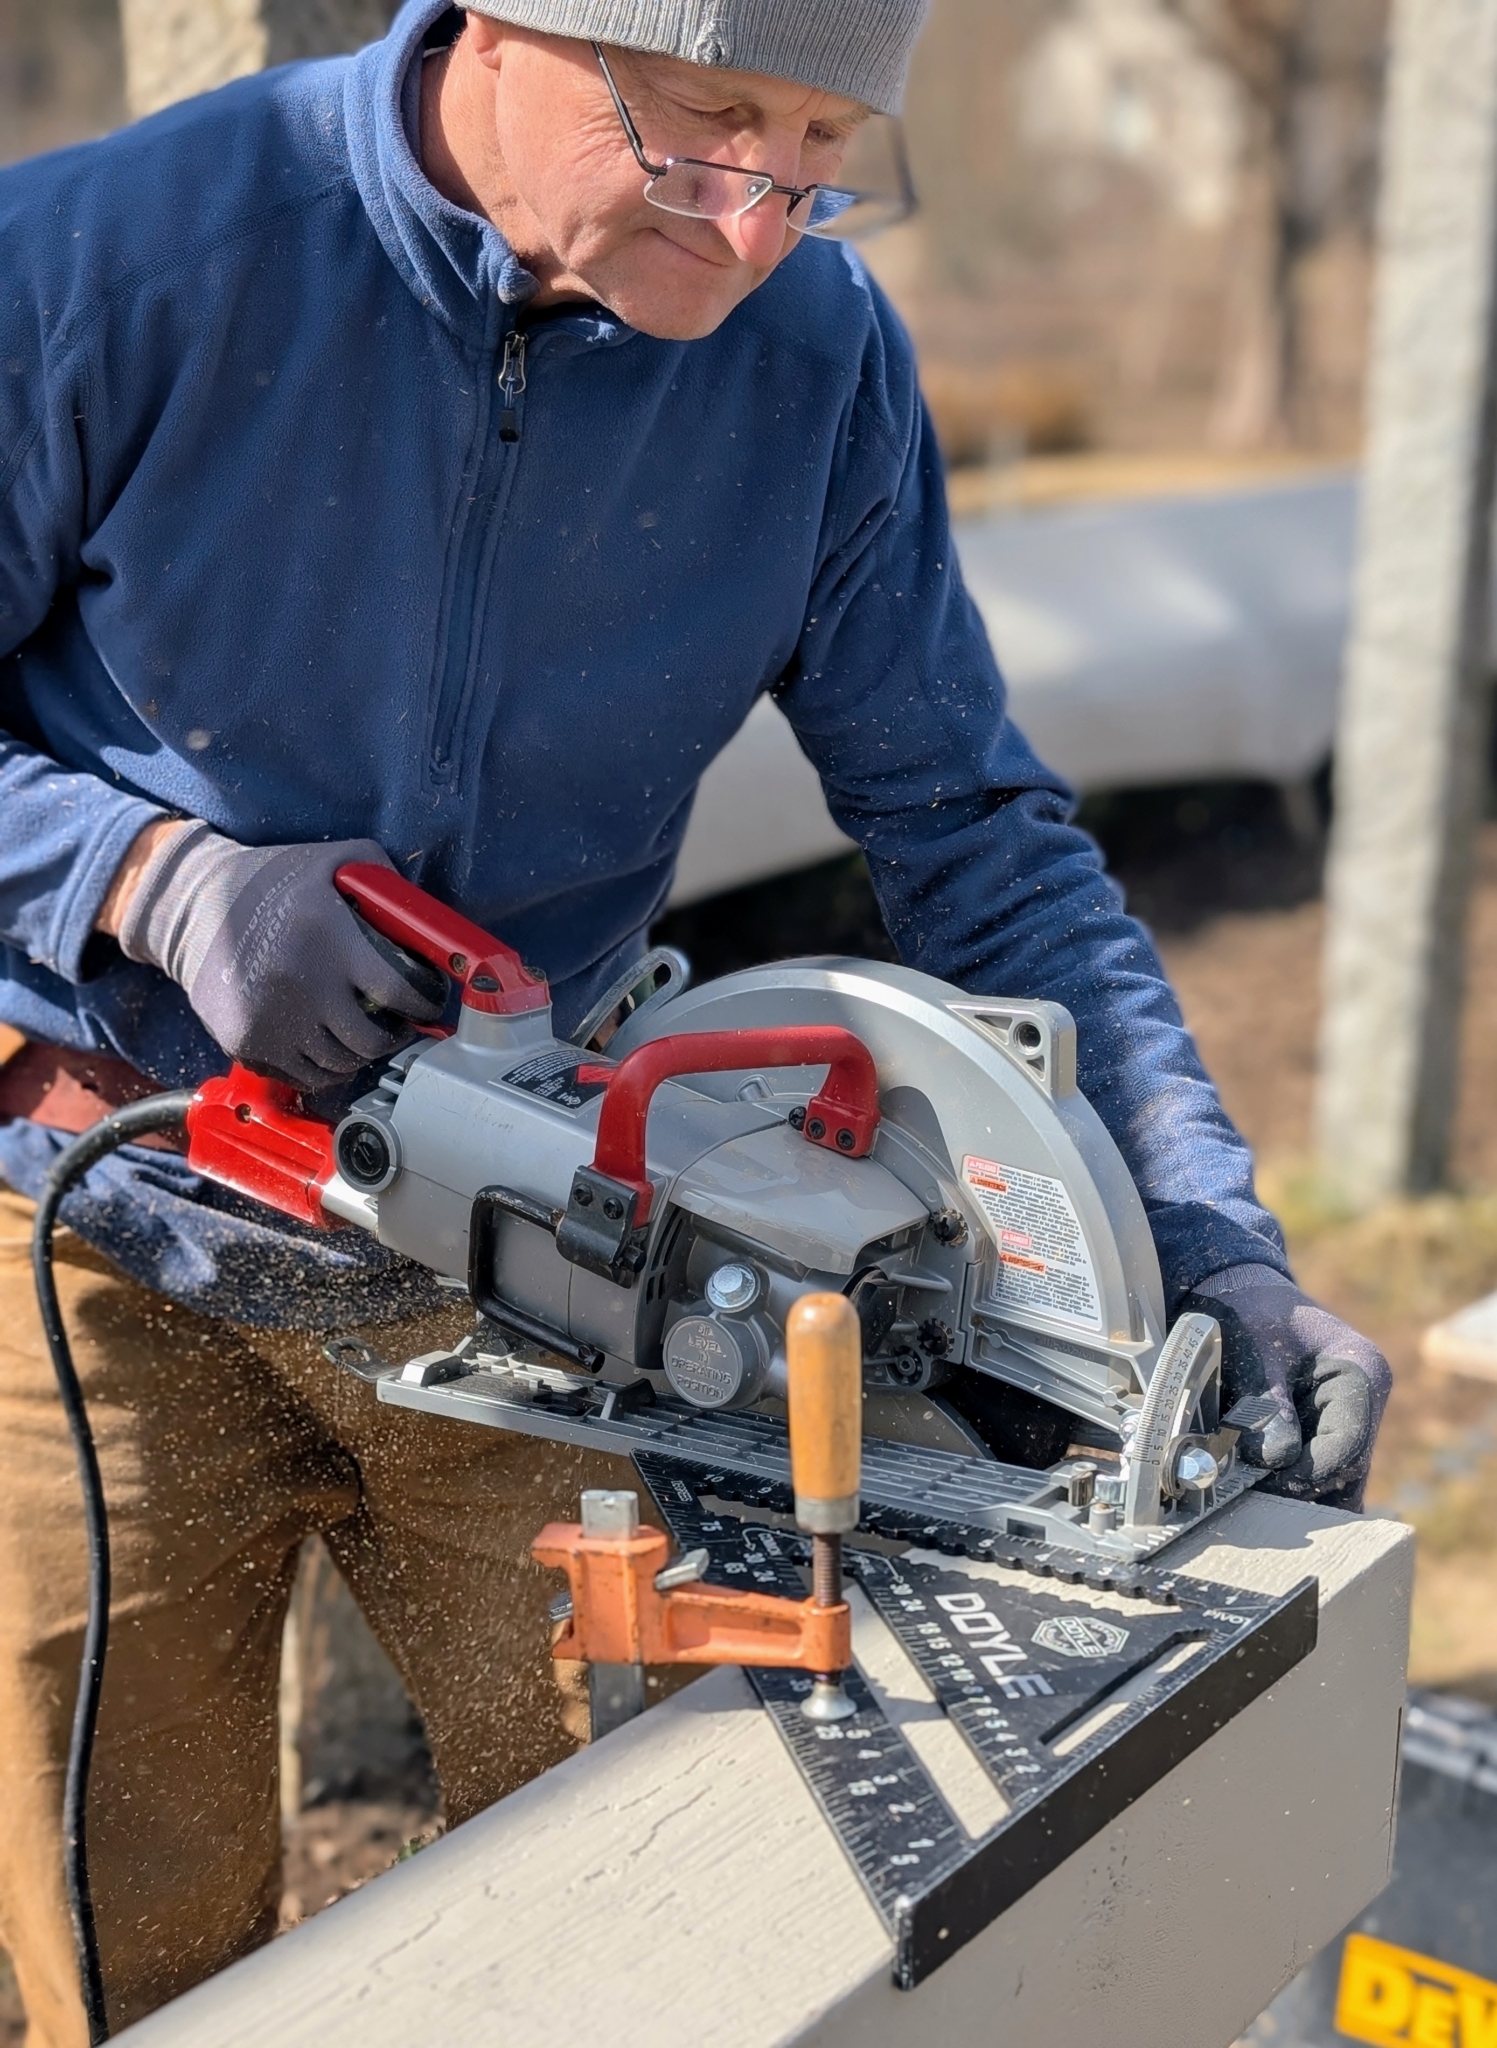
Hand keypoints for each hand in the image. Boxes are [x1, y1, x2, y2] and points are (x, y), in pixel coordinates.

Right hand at [117, 825, 443, 1089]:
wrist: (192, 905)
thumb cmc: (271, 882)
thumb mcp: (332, 860)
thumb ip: (385, 879)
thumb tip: (429, 918)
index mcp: (327, 936)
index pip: (398, 991)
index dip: (422, 1004)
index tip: (427, 1004)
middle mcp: (299, 983)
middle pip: (372, 1039)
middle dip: (394, 1034)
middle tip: (397, 1022)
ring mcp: (269, 1018)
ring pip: (339, 1064)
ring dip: (359, 1053)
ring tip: (363, 1031)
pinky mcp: (246, 1041)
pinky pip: (302, 1074)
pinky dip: (323, 1067)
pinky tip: (327, 1043)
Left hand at [1184, 1265, 1390, 1509]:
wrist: (1236, 1290)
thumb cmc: (1247, 1309)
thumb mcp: (1253, 1350)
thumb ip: (1267, 1404)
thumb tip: (1276, 1460)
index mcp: (1361, 1371)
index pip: (1349, 1444)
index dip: (1308, 1472)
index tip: (1262, 1480)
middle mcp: (1363, 1401)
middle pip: (1345, 1468)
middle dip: (1300, 1487)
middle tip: (1248, 1497)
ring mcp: (1346, 1418)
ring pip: (1332, 1477)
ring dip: (1292, 1490)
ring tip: (1245, 1494)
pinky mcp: (1322, 1430)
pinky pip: (1313, 1468)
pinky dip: (1285, 1480)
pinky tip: (1249, 1487)